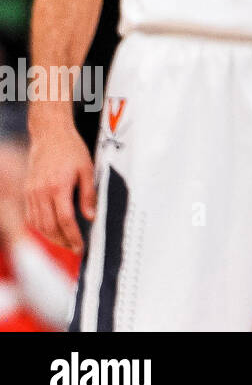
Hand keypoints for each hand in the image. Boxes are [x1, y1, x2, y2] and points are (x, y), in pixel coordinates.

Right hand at [25, 121, 95, 252]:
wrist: (50, 136)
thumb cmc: (71, 150)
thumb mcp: (87, 169)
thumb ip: (89, 194)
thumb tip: (91, 217)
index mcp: (58, 187)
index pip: (65, 220)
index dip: (73, 237)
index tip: (81, 247)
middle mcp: (41, 192)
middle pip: (50, 227)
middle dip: (63, 242)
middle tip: (75, 249)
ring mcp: (31, 193)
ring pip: (38, 225)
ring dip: (51, 238)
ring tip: (66, 242)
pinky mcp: (27, 192)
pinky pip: (31, 217)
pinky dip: (40, 228)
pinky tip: (52, 230)